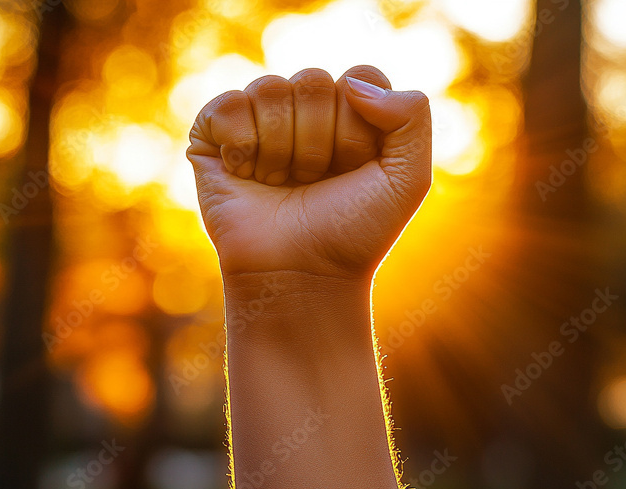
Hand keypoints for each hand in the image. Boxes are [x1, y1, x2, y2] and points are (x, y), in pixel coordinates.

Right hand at [187, 65, 431, 280]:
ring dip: (282, 149)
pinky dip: (242, 145)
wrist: (300, 275)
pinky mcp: (214, 134)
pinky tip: (247, 175)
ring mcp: (258, 119)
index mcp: (351, 112)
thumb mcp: (408, 179)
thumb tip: (352, 84)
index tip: (355, 169)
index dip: (358, 128)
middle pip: (314, 82)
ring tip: (282, 184)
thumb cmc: (353, 232)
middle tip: (315, 182)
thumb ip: (412, 115)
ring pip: (270, 89)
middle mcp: (304, 110)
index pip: (361, 76)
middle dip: (320, 142)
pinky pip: (228, 105)